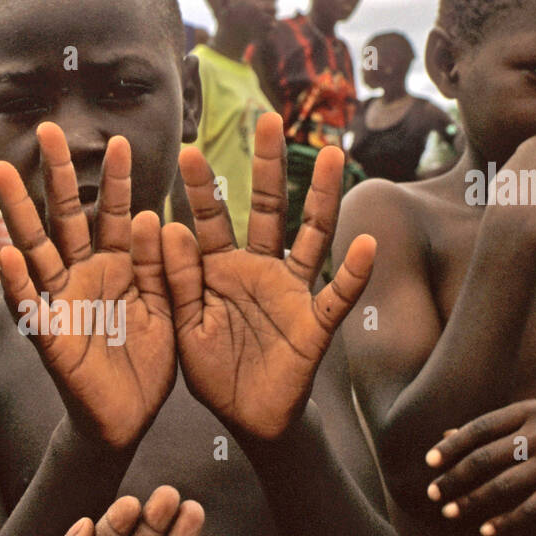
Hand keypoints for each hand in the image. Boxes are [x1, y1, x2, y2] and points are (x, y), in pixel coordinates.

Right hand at [0, 123, 176, 448]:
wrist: (127, 421)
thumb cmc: (146, 364)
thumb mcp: (166, 308)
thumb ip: (161, 266)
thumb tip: (155, 215)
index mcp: (116, 267)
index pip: (113, 213)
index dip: (115, 179)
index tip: (120, 140)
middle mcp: (83, 277)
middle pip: (66, 217)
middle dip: (57, 175)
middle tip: (47, 129)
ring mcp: (62, 303)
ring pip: (36, 249)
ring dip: (19, 213)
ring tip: (1, 173)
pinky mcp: (51, 338)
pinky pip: (30, 308)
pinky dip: (17, 285)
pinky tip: (6, 257)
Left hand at [161, 112, 375, 439]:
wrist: (247, 418)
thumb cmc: (213, 369)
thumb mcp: (182, 324)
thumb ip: (177, 278)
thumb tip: (168, 225)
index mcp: (220, 268)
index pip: (210, 218)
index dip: (201, 187)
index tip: (189, 148)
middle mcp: (260, 269)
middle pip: (267, 208)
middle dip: (267, 165)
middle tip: (267, 117)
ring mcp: (291, 292)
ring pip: (310, 235)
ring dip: (322, 196)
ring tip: (329, 153)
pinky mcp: (315, 324)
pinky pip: (337, 296)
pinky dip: (352, 273)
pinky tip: (366, 246)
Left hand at [425, 399, 535, 535]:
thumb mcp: (529, 420)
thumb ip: (490, 427)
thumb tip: (444, 436)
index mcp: (526, 411)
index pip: (478, 428)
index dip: (450, 446)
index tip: (429, 463)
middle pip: (484, 458)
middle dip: (453, 478)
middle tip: (432, 494)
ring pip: (502, 485)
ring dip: (471, 501)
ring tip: (449, 512)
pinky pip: (530, 508)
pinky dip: (506, 521)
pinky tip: (486, 531)